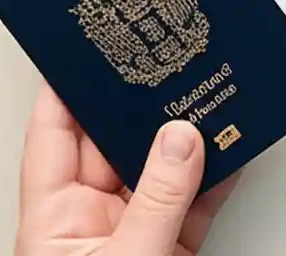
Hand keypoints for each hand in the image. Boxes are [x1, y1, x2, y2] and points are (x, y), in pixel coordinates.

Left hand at [16, 86, 237, 255]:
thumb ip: (157, 203)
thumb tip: (181, 142)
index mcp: (53, 218)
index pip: (53, 135)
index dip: (66, 89)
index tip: (88, 50)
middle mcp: (90, 220)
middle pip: (114, 146)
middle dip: (143, 110)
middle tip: (168, 70)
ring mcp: (133, 234)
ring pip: (161, 171)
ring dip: (188, 143)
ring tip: (212, 107)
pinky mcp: (170, 250)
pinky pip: (195, 202)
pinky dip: (216, 178)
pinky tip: (231, 152)